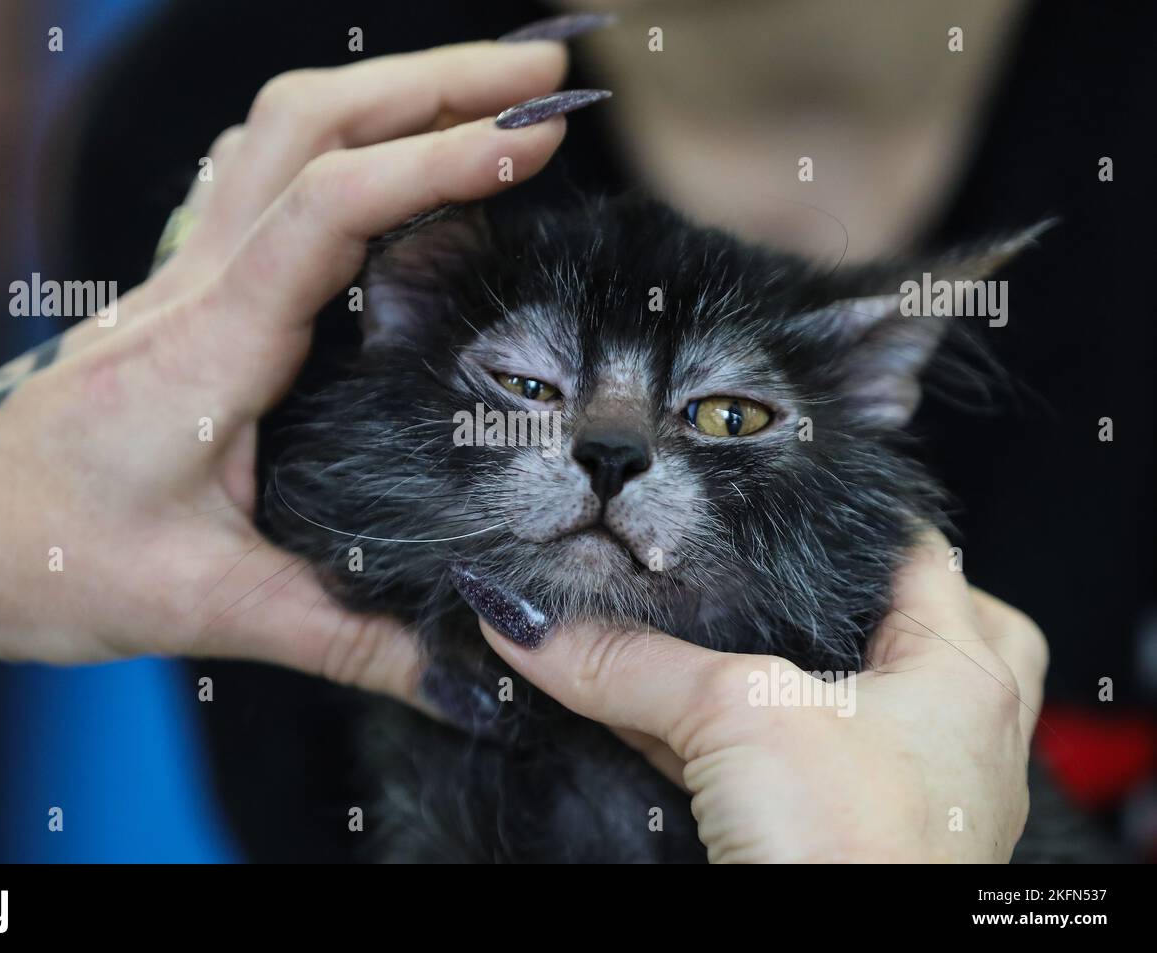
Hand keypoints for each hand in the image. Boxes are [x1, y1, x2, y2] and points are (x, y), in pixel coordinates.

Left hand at [0, 39, 573, 711]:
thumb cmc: (53, 559)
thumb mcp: (212, 608)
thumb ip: (350, 638)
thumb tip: (471, 676)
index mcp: (209, 350)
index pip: (330, 212)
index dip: (438, 161)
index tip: (535, 138)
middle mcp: (197, 287)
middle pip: (309, 120)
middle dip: (436, 80)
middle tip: (543, 73)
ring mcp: (188, 275)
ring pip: (283, 127)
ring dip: (390, 90)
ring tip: (495, 87)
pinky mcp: (192, 288)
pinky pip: (266, 171)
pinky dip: (345, 134)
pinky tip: (397, 151)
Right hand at [473, 530, 1048, 861]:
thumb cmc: (850, 851)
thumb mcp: (735, 716)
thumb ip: (630, 663)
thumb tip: (524, 623)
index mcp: (961, 676)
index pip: (917, 552)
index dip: (849, 514)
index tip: (781, 492)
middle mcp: (950, 734)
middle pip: (923, 630)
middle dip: (856, 598)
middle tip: (795, 573)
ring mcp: (904, 794)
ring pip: (852, 705)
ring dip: (788, 677)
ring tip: (730, 639)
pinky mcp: (842, 838)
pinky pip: (795, 768)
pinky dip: (743, 744)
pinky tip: (678, 732)